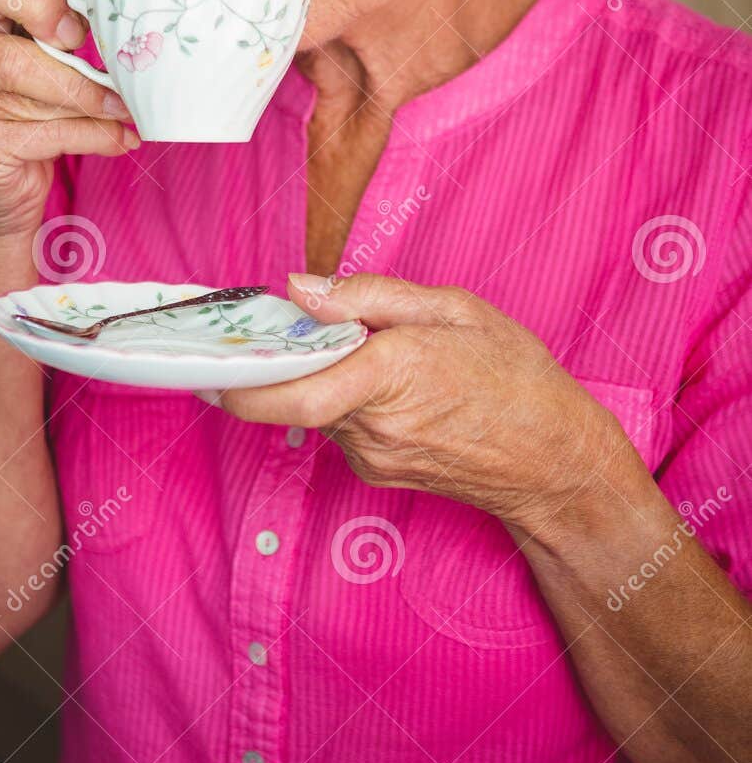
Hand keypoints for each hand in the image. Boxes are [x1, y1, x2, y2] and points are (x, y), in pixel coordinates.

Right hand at [0, 0, 137, 240]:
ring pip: (31, 100)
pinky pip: (39, 136)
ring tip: (127, 113)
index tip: (77, 30)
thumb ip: (59, 8)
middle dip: (76, 76)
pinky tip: (116, 139)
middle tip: (120, 87)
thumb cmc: (18, 112)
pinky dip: (88, 137)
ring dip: (91, 109)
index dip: (39, 1)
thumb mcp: (38, 50)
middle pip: (13, 57)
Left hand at [218, 273, 627, 535]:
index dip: (236, 375)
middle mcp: (373, 426)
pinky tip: (387, 383)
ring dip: (318, 376)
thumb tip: (300, 290)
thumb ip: (371, 296)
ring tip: (366, 348)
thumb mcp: (456, 309)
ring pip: (313, 407)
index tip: (205, 353)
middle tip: (277, 329)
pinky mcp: (377, 472)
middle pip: (290, 393)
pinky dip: (344, 397)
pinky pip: (339, 425)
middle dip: (276, 361)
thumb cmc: (519, 379)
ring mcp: (373, 457)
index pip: (288, 386)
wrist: (557, 466)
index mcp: (392, 374)